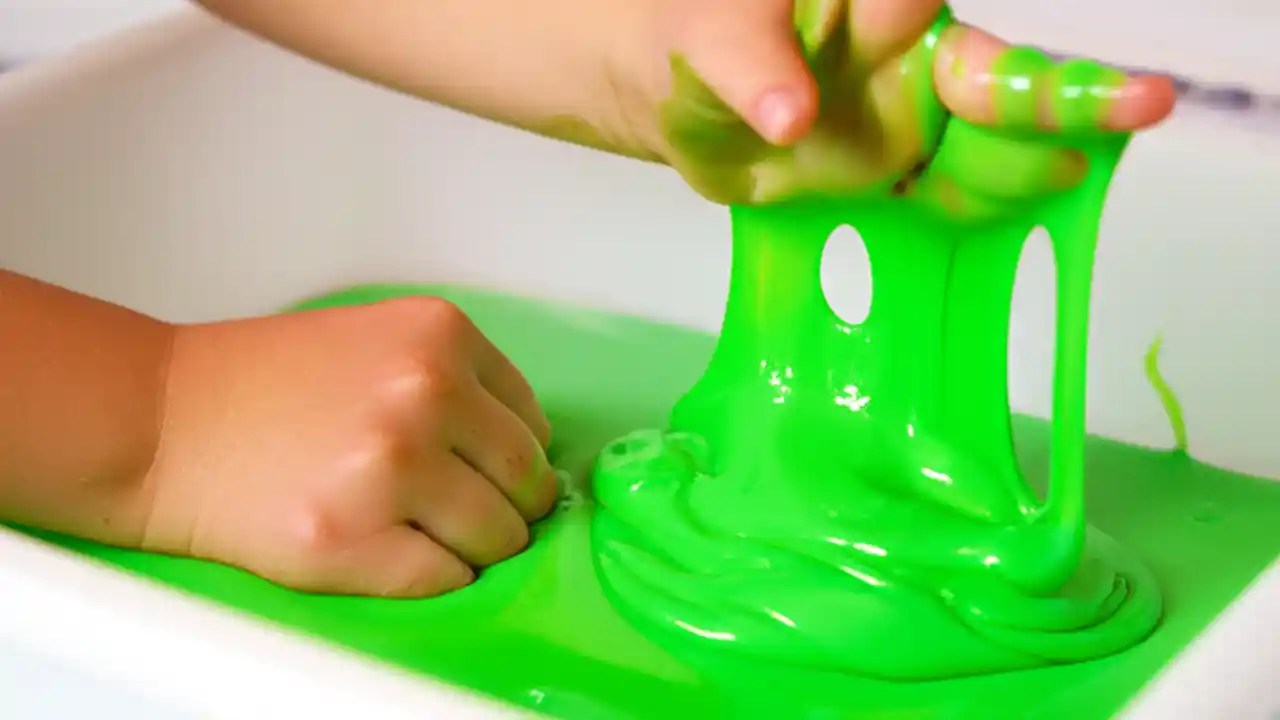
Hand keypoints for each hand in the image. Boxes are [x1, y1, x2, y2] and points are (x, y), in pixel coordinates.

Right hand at [141, 296, 556, 596]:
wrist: (164, 423)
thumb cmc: (266, 385)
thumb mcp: (379, 339)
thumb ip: (455, 379)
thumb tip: (526, 449)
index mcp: (441, 337)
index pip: (531, 422)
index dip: (512, 457)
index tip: (487, 474)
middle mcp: (426, 396)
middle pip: (526, 482)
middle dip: (510, 508)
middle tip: (467, 514)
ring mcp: (391, 470)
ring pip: (498, 538)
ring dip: (475, 546)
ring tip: (421, 530)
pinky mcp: (352, 541)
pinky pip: (446, 578)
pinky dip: (434, 574)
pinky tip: (391, 549)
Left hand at [623, 0, 1175, 204]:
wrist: (680, 103)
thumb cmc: (693, 41)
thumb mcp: (706, 40)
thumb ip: (748, 65)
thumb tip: (791, 116)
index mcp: (865, 3)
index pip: (919, 4)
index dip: (949, 27)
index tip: (975, 57)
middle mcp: (904, 57)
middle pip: (991, 73)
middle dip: (1056, 91)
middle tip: (1142, 102)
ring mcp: (908, 120)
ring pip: (989, 140)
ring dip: (1036, 157)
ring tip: (1084, 173)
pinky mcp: (899, 177)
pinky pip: (956, 195)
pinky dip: (995, 206)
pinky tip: (1046, 209)